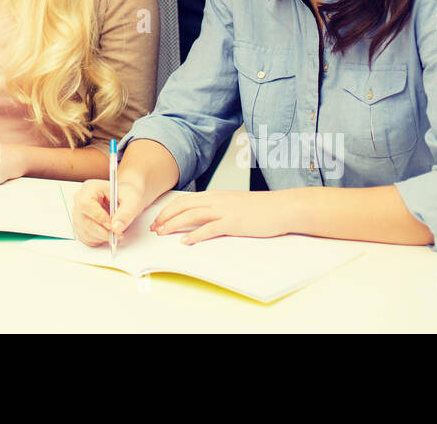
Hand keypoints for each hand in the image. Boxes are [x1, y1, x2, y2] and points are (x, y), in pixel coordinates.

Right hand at [72, 177, 145, 245]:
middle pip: (84, 220)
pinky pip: (85, 238)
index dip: (97, 217)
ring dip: (101, 237)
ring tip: (115, 232)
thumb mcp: (132, 200)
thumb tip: (116, 227)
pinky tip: (107, 233)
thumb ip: (126, 213)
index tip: (111, 225)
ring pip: (84, 231)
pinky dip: (98, 240)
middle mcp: (80, 199)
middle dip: (102, 231)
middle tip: (117, 233)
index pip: (85, 203)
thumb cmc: (126, 195)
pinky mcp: (80, 225)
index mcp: (90, 188)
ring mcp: (78, 213)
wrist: (125, 199)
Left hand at [151, 190, 292, 242]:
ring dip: (174, 224)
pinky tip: (185, 242)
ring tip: (162, 233)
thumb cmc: (261, 208)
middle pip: (183, 205)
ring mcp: (225, 211)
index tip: (158, 219)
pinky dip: (195, 235)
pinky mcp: (234, 223)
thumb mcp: (235, 203)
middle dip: (165, 216)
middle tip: (154, 228)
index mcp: (216, 195)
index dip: (169, 209)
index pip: (185, 200)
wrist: (282, 207)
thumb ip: (219, 207)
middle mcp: (217, 200)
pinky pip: (210, 229)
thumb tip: (204, 216)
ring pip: (192, 215)